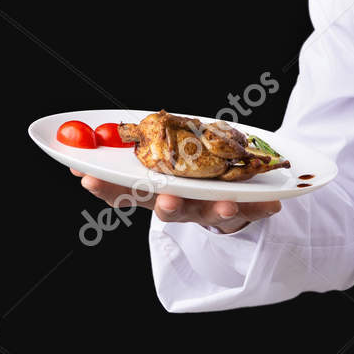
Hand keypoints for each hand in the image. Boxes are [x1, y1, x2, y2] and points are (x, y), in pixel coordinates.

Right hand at [71, 169, 282, 233]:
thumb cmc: (186, 175)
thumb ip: (129, 153)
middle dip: (169, 206)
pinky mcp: (242, 210)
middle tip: (166, 201)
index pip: (127, 194)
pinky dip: (262, 208)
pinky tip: (274, 205)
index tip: (88, 179)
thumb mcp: (158, 161)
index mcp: (157, 192)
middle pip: (170, 210)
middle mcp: (182, 204)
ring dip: (218, 210)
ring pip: (212, 213)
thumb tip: (79, 140)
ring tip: (226, 205)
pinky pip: (253, 210)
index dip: (108, 189)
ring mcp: (210, 210)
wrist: (227, 201)